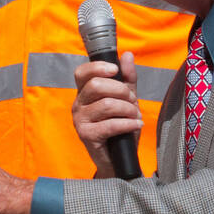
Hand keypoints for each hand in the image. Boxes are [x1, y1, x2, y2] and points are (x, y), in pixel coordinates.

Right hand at [72, 52, 142, 176]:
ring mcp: (80, 120)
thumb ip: (127, 78)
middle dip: (121, 91)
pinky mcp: (86, 135)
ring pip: (107, 105)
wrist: (118, 159)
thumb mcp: (127, 99)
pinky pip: (110, 124)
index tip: (114, 70)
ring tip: (135, 116)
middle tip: (132, 101)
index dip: (97, 67)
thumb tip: (127, 55)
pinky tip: (136, 125)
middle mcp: (78, 104)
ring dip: (128, 109)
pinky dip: (128, 123)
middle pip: (96, 85)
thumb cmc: (120, 127)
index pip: (82, 73)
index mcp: (85, 93)